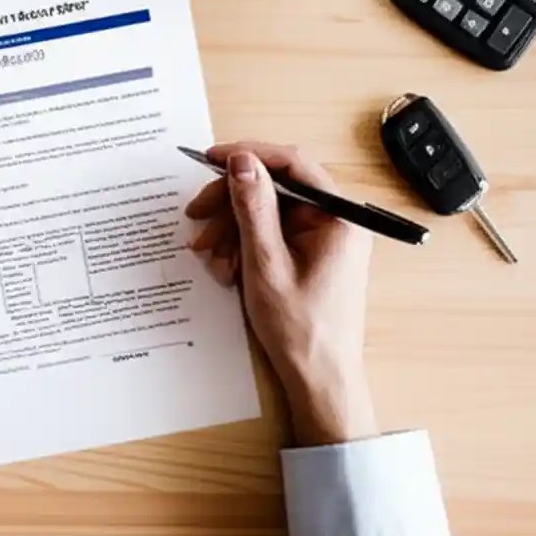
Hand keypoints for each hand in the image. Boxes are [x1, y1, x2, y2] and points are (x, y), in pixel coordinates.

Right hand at [186, 142, 377, 445]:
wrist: (319, 379)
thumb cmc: (302, 331)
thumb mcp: (266, 265)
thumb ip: (253, 209)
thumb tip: (242, 162)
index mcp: (338, 218)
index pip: (292, 164)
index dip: (249, 156)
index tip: (211, 159)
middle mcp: (335, 222)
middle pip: (275, 189)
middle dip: (231, 202)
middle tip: (196, 216)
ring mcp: (322, 240)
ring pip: (266, 214)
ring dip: (232, 230)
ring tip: (209, 257)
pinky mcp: (309, 256)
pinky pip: (270, 236)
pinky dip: (243, 247)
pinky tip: (226, 268)